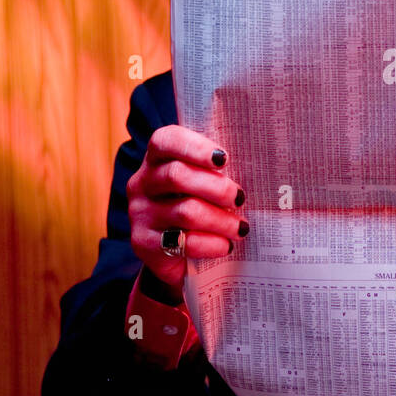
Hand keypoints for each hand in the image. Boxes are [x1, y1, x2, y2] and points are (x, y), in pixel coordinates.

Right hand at [127, 126, 247, 302]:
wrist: (175, 255)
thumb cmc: (196, 205)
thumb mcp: (201, 183)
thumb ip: (216, 171)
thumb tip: (256, 167)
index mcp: (156, 158)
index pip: (167, 141)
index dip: (196, 147)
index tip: (223, 159)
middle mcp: (142, 182)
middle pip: (177, 175)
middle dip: (216, 187)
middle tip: (240, 198)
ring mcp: (140, 213)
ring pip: (185, 211)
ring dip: (221, 220)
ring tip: (241, 227)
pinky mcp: (143, 243)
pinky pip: (184, 242)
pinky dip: (211, 244)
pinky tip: (226, 245)